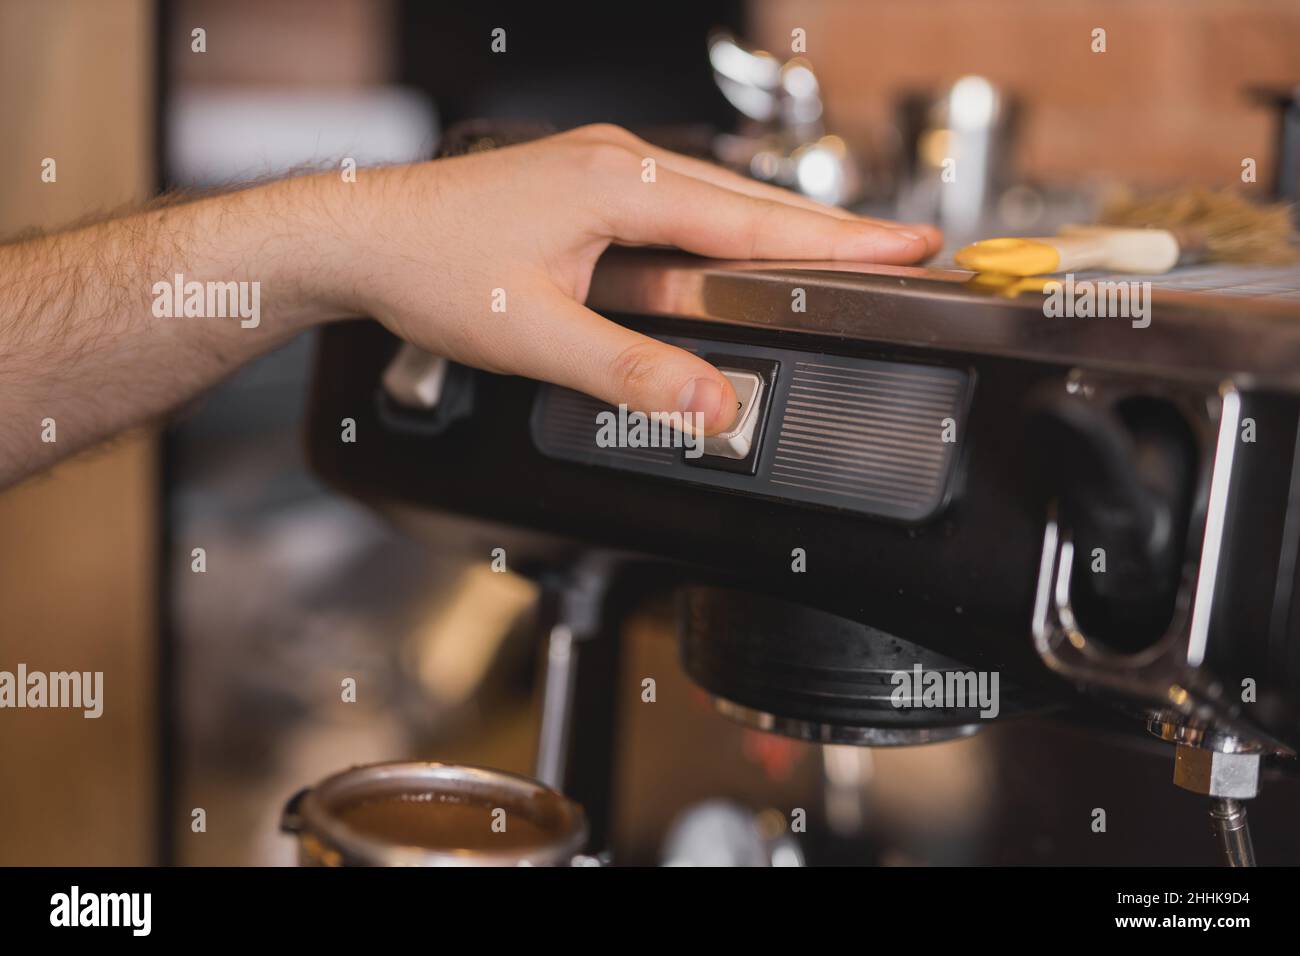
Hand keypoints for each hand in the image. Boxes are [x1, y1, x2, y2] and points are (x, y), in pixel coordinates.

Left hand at [307, 124, 940, 432]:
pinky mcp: (590, 186)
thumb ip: (632, 373)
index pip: (756, 221)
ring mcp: (606, 169)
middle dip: (835, 227)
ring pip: (720, 201)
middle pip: (754, 201)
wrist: (360, 237)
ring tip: (849, 253)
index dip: (838, 242)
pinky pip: (684, 207)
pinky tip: (747, 254)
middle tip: (907, 246)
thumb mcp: (538, 337)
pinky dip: (732, 230)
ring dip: (785, 228)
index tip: (905, 248)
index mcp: (622, 185)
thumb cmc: (432, 269)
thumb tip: (711, 406)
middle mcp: (623, 162)